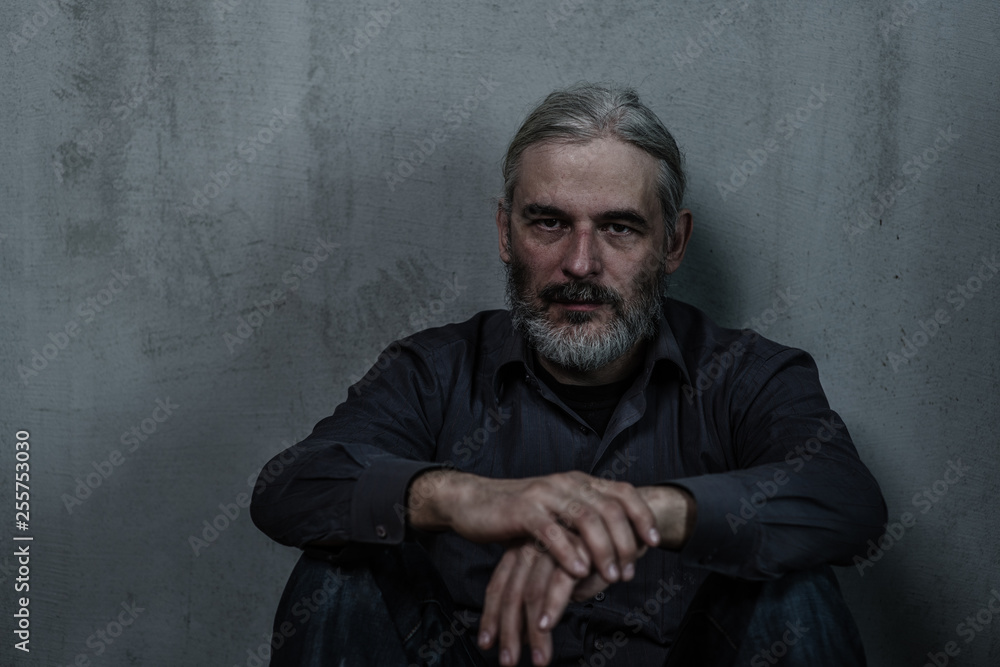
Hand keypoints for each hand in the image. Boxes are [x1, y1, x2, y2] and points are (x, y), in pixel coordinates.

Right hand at [408, 470, 660, 581]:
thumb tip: (621, 546)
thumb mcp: (558, 513)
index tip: (655, 542)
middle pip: (609, 508)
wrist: (473, 502)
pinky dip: (568, 552)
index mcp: (579, 482)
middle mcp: (566, 483)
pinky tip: (578, 572)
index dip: (642, 515)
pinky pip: (551, 531)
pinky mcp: (523, 510)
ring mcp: (545, 494)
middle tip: (628, 572)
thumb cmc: (518, 514)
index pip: (622, 492)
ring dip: (603, 551)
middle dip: (625, 543)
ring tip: (609, 577)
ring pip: (585, 519)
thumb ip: (584, 523)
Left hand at [478, 538, 641, 665]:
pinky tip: (547, 624)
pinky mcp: (576, 545)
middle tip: (508, 662)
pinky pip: (559, 579)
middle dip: (508, 631)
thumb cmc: (598, 541)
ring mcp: (553, 545)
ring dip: (532, 630)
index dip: (491, 616)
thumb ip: (556, 584)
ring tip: (537, 659)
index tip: (486, 644)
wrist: (630, 510)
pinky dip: (552, 605)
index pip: (500, 585)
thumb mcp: (569, 566)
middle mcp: (534, 545)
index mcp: (525, 548)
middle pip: (510, 593)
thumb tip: (548, 615)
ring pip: (532, 592)